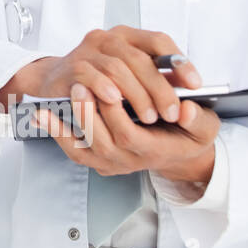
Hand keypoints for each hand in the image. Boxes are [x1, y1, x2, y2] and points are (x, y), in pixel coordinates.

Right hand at [0, 26, 203, 124]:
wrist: (55, 87)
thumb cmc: (100, 85)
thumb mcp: (133, 79)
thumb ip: (158, 81)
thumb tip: (189, 94)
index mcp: (127, 36)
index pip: (158, 40)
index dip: (179, 61)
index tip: (196, 84)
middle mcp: (106, 38)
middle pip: (139, 58)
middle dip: (159, 87)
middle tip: (171, 112)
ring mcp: (87, 51)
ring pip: (117, 67)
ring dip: (136, 93)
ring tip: (149, 116)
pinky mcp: (71, 67)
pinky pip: (89, 74)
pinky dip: (104, 87)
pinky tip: (115, 100)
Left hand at [34, 84, 219, 182]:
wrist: (178, 151)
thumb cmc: (189, 134)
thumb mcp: (205, 127)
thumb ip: (198, 119)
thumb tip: (186, 110)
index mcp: (155, 152)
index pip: (129, 137)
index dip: (116, 116)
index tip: (108, 90)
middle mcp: (129, 161)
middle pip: (102, 142)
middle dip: (90, 114)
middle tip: (80, 85)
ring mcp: (110, 162)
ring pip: (84, 147)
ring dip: (73, 119)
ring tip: (67, 92)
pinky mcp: (96, 158)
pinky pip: (72, 149)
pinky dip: (56, 132)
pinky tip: (42, 114)